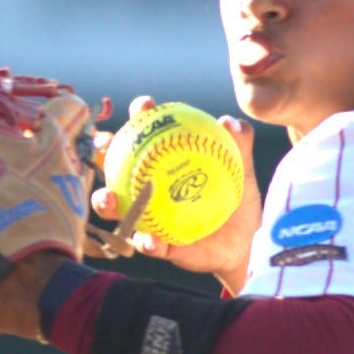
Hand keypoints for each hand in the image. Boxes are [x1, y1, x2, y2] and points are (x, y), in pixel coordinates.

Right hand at [99, 100, 261, 286]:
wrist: (246, 243)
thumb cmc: (238, 201)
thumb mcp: (243, 170)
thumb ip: (239, 144)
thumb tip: (228, 122)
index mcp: (167, 165)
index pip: (148, 135)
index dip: (140, 117)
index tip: (144, 105)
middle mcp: (150, 190)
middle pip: (119, 168)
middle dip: (107, 154)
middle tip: (107, 144)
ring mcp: (150, 219)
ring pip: (120, 209)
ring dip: (107, 203)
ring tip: (107, 197)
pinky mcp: (161, 247)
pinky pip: (149, 245)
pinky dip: (146, 242)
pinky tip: (148, 240)